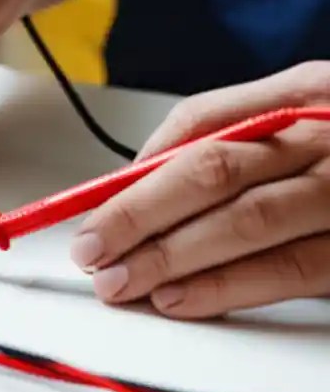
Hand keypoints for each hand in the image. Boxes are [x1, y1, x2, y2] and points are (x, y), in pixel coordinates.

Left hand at [71, 62, 329, 317]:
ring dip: (171, 258)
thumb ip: (226, 129)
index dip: (134, 174)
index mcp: (308, 93)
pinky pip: (293, 268)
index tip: (85, 211)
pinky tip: (180, 298)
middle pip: (214, 173)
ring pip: (248, 222)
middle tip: (90, 251)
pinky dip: (229, 285)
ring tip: (120, 283)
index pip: (200, 127)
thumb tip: (136, 173)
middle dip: (138, 217)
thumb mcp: (304, 111)